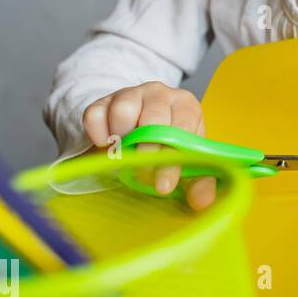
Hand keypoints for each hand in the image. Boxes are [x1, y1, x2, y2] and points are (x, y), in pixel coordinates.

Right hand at [82, 81, 216, 209]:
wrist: (138, 128)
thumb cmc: (169, 145)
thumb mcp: (188, 161)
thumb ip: (199, 182)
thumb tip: (202, 202)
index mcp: (186, 106)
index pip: (182, 129)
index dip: (172, 160)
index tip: (163, 187)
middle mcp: (160, 94)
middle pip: (153, 119)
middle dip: (146, 152)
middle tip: (141, 173)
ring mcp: (130, 94)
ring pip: (123, 112)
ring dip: (122, 139)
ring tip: (125, 154)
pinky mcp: (103, 100)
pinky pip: (95, 115)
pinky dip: (98, 134)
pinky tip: (106, 144)